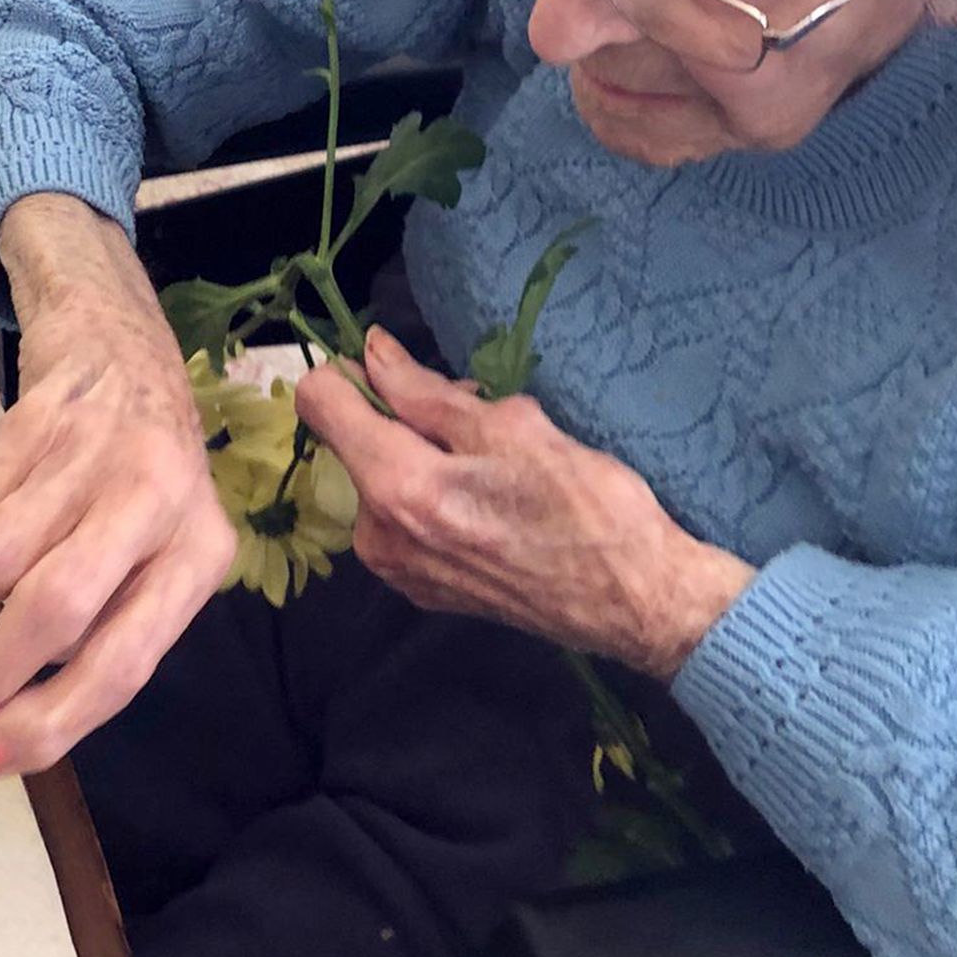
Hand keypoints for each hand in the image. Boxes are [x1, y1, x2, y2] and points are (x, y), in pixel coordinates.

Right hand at [0, 197, 234, 777]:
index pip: (123, 664)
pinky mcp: (35, 416)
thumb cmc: (145, 473)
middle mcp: (155, 500)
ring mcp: (92, 452)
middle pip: (52, 614)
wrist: (119, 340)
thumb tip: (20, 714)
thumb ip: (113, 624)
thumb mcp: (162, 547)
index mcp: (198, 554)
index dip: (46, 724)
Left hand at [296, 328, 753, 678]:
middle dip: (409, 416)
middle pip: (358, 440)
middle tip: (484, 418)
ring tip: (499, 464)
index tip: (395, 369)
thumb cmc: (587, 507)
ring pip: (386, 477)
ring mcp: (396, 569)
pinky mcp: (419, 588)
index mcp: (396, 488)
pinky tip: (493, 503)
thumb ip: (425, 391)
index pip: (319, 403)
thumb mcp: (512, 428)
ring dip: (427, 455)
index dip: (350, 372)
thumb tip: (372, 352)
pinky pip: (404, 517)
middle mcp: (377, 535)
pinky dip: (435, 495)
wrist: (636, 604)